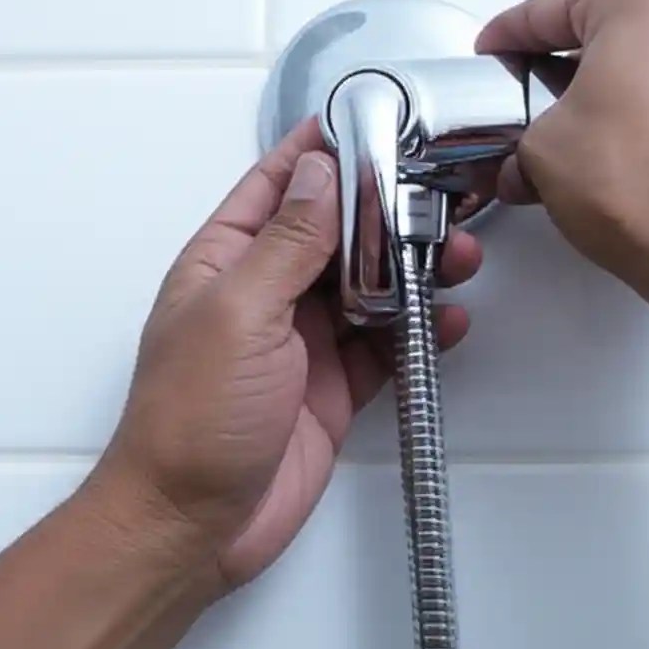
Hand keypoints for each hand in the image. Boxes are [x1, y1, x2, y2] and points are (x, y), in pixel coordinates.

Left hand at [79, 118, 481, 592]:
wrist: (193, 524)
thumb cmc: (190, 420)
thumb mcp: (238, 312)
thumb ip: (286, 243)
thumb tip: (317, 172)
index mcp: (225, 263)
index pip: (275, 187)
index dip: (319, 152)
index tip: (369, 123)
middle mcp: (264, 296)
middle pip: (334, 233)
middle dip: (386, 209)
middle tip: (441, 192)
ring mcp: (301, 343)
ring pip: (369, 286)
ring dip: (412, 268)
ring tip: (458, 255)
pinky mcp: (333, 389)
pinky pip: (385, 345)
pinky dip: (418, 330)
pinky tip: (446, 318)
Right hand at [476, 0, 648, 323]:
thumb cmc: (648, 191)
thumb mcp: (542, 153)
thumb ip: (522, 140)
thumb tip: (527, 157)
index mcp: (647, 6)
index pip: (558, 5)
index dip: (512, 32)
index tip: (497, 50)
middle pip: (616, 34)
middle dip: (567, 73)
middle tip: (532, 106)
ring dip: (619, 104)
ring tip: (585, 151)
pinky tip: (637, 171)